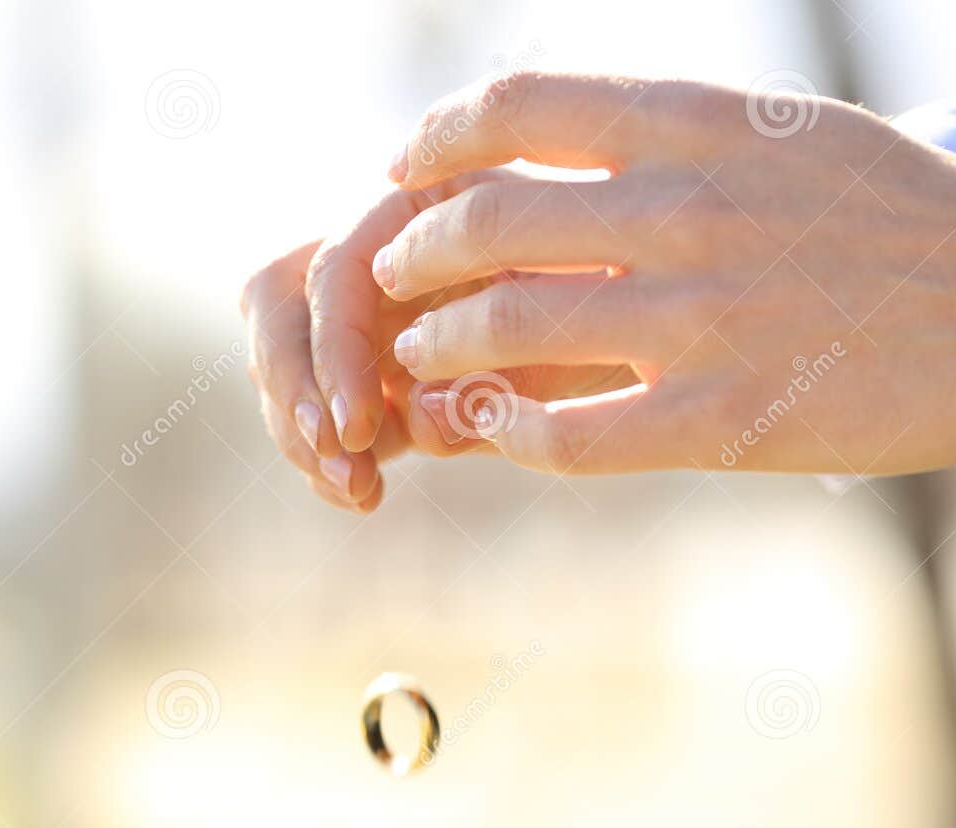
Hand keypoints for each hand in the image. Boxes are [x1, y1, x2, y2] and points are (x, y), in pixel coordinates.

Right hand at [239, 174, 636, 510]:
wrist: (675, 324)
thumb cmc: (639, 299)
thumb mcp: (586, 322)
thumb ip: (507, 355)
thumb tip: (421, 416)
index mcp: (430, 203)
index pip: (334, 271)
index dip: (333, 352)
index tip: (360, 428)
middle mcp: (382, 244)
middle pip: (280, 307)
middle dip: (297, 391)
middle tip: (343, 464)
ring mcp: (369, 306)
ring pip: (284, 358)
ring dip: (302, 431)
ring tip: (358, 491)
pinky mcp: (372, 370)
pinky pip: (322, 408)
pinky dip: (333, 454)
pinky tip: (366, 496)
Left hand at [378, 72, 955, 474]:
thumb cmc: (895, 213)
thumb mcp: (780, 132)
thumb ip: (670, 135)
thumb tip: (555, 142)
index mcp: (702, 126)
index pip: (519, 106)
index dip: (437, 138)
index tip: (405, 169)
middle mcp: (689, 210)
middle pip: (485, 218)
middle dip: (412, 255)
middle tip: (391, 280)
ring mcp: (703, 319)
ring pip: (507, 325)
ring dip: (438, 346)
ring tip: (421, 359)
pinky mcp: (724, 420)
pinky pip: (570, 435)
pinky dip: (508, 433)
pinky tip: (494, 430)